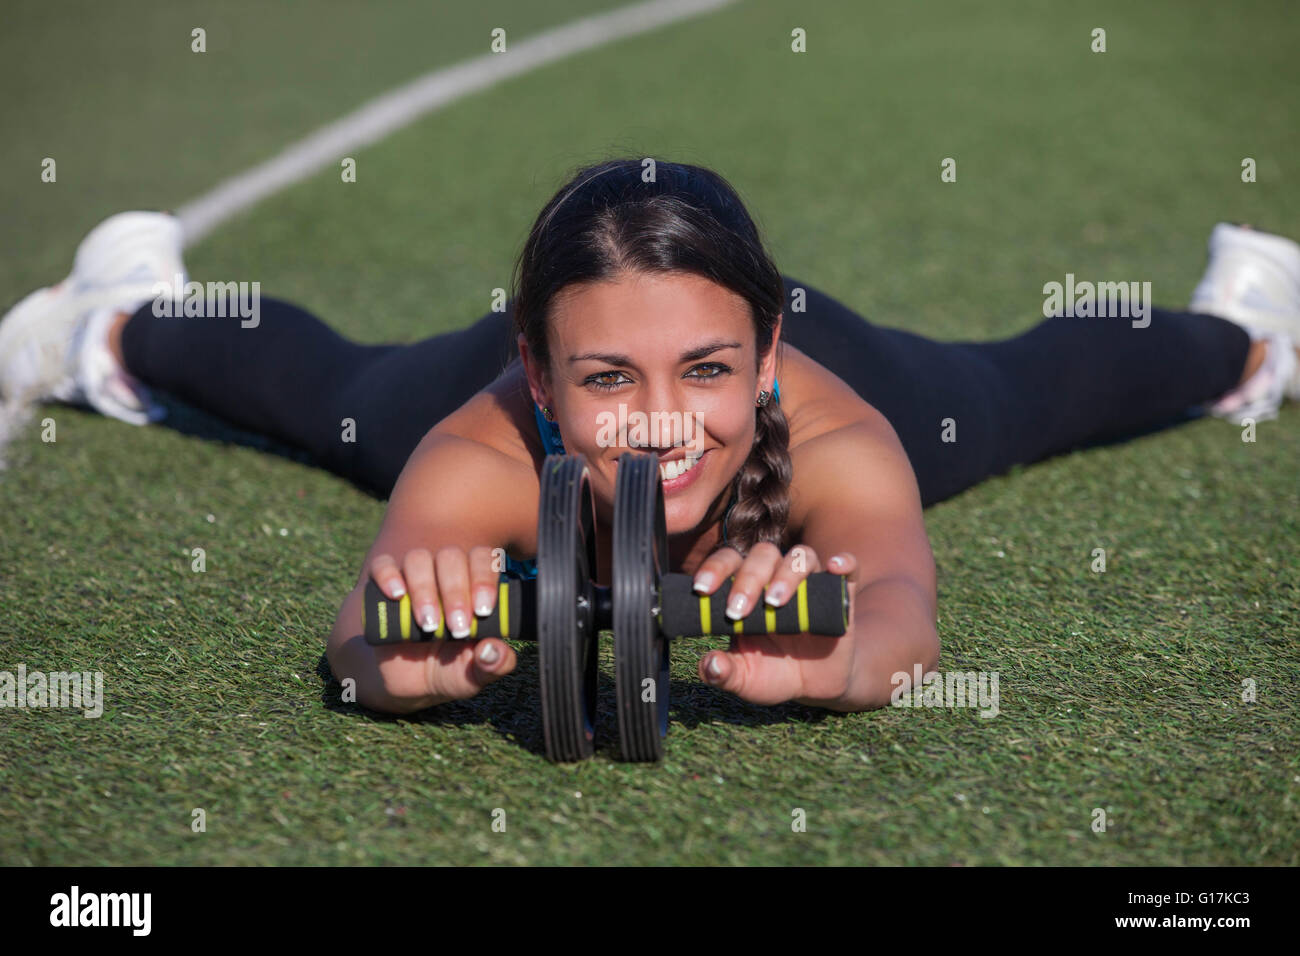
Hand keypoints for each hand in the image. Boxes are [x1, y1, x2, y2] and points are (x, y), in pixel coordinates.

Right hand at [366, 546, 516, 701]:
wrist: (408, 682)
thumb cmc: (450, 669)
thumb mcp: (475, 674)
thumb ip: (494, 664)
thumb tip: (494, 650)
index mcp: (473, 584)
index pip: (483, 558)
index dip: (484, 578)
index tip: (482, 611)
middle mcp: (444, 574)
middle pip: (451, 556)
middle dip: (456, 593)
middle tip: (457, 629)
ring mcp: (412, 578)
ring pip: (418, 559)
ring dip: (424, 590)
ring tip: (429, 625)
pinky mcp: (381, 587)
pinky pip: (382, 565)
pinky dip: (389, 575)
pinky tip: (397, 596)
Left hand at [691, 543, 857, 707]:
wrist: (815, 687)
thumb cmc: (772, 674)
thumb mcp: (744, 679)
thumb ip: (723, 672)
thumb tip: (709, 666)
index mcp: (745, 589)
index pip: (728, 563)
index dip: (713, 569)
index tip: (701, 590)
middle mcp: (776, 578)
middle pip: (762, 555)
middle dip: (747, 578)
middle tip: (737, 609)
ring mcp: (810, 584)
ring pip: (800, 557)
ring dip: (786, 574)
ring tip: (776, 602)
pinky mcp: (841, 593)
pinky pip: (847, 567)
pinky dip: (843, 562)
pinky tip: (835, 568)